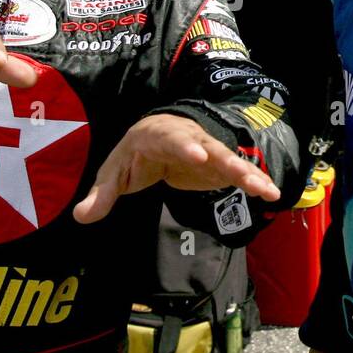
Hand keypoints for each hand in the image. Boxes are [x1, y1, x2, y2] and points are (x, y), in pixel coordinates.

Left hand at [72, 113, 280, 223]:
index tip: (197, 156)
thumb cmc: (133, 154)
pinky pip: (239, 173)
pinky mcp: (219, 167)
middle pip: (206, 145)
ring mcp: (207, 151)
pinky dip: (255, 182)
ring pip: (228, 159)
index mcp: (157, 135)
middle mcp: (187, 138)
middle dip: (220, 156)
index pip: (170, 138)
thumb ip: (101, 195)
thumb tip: (81, 217)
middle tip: (235, 169)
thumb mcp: (113, 173)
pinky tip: (272, 194)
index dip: (184, 146)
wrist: (157, 137)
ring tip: (264, 188)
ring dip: (246, 173)